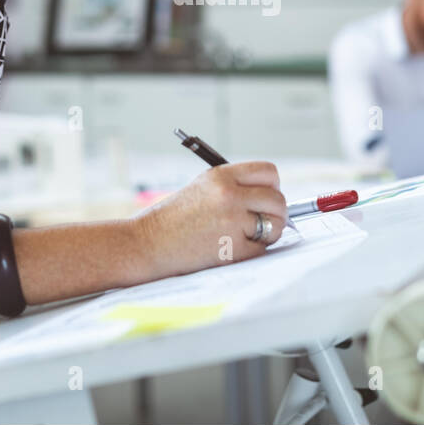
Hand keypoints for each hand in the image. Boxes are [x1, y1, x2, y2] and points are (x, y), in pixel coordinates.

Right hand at [131, 161, 287, 278]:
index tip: (266, 197)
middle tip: (261, 222)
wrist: (146, 244)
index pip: (269, 172)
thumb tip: (270, 199)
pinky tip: (231, 249)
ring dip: (268, 233)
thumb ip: (234, 188)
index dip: (272, 186)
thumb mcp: (202, 188)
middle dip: (275, 214)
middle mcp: (228, 194)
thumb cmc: (172, 219)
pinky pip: (262, 249)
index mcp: (221, 176)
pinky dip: (253, 252)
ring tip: (246, 237)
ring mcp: (232, 221)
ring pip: (275, 224)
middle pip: (277, 200)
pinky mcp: (232, 248)